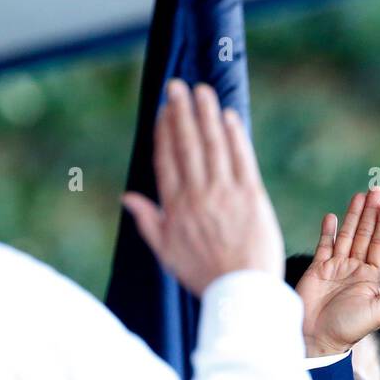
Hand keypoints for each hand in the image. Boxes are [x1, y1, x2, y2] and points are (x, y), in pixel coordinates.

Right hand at [123, 79, 283, 295]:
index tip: (164, 112)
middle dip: (181, 113)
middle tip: (177, 87)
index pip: (167, 160)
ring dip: (206, 115)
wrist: (242, 292)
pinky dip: (234, 136)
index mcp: (175, 209)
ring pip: (213, 145)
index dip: (164, 133)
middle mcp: (198, 196)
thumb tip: (127, 198)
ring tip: (202, 91)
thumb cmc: (205, 277)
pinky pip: (241, 158)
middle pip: (187, 146)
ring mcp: (225, 194)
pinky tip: (229, 116)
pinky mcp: (251, 197)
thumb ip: (148, 222)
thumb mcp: (167, 254)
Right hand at [297, 186, 379, 357]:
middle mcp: (356, 269)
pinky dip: (328, 231)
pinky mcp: (318, 269)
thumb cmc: (349, 329)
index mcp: (373, 278)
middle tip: (377, 190)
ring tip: (360, 196)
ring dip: (354, 216)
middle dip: (372, 213)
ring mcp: (337, 267)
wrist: (318, 339)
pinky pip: (324, 245)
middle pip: (366, 235)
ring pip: (347, 235)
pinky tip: (332, 216)